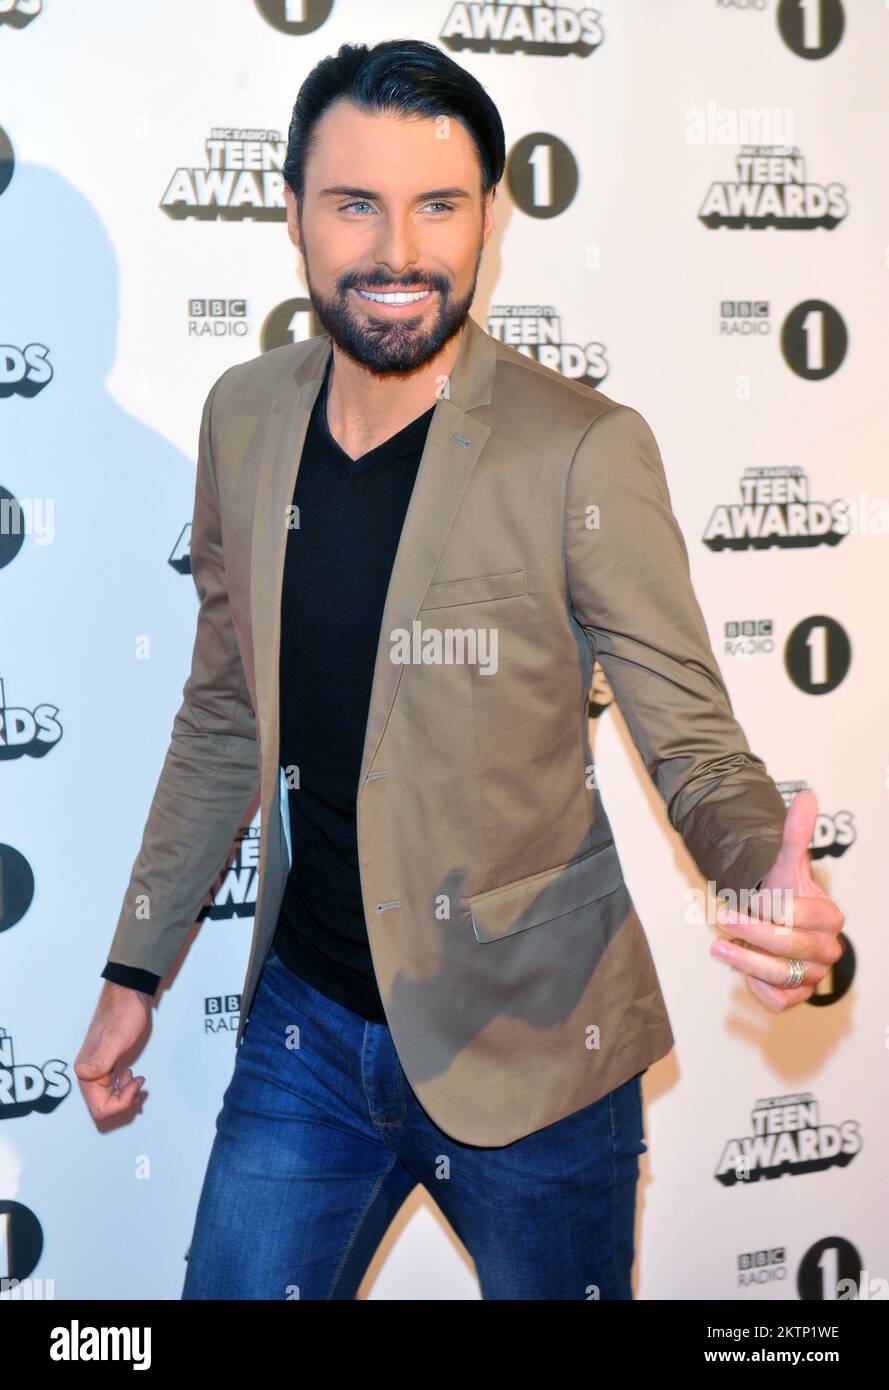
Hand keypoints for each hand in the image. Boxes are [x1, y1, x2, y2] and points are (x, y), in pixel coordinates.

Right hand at [75, 981, 150, 1118]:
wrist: (129, 995)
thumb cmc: (123, 1012)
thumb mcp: (116, 1037)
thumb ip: (101, 1059)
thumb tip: (85, 1075)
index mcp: (86, 1071)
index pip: (99, 1108)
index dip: (120, 1103)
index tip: (134, 1082)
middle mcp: (89, 1073)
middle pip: (103, 1107)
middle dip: (124, 1101)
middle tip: (138, 1082)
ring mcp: (98, 1070)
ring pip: (108, 1099)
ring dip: (125, 1095)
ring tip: (137, 1078)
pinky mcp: (107, 1066)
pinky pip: (113, 1089)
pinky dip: (125, 1088)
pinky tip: (133, 1076)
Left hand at [709, 789, 844, 1011]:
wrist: (773, 921)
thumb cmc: (782, 893)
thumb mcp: (785, 863)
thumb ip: (796, 833)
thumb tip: (806, 796)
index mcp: (829, 917)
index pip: (803, 915)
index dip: (773, 906)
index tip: (752, 896)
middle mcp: (827, 949)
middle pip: (791, 947)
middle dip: (753, 932)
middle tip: (724, 916)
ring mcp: (814, 975)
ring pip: (783, 976)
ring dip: (746, 961)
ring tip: (720, 947)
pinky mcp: (797, 996)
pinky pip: (779, 1002)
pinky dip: (758, 988)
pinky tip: (744, 970)